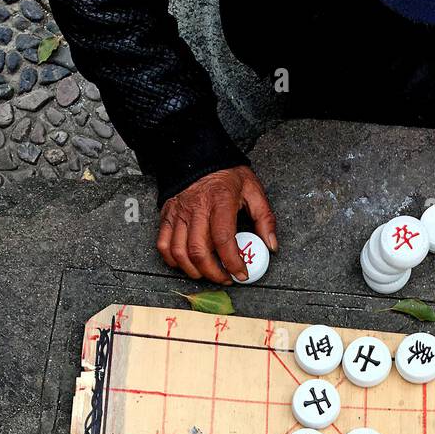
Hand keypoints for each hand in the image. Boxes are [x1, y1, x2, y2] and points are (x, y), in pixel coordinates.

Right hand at [157, 166, 276, 283]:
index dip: (233, 262)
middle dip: (213, 272)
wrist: (198, 155)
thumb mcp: (252, 189)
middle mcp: (196, 208)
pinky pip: (163, 245)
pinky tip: (187, 264)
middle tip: (225, 278)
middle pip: (198, 250)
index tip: (241, 274)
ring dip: (193, 270)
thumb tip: (271, 245)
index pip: (223, 239)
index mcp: (220, 200)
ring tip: (208, 274)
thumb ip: (264, 218)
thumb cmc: (227, 175)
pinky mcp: (167, 215)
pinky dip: (173, 260)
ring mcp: (178, 212)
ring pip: (179, 252)